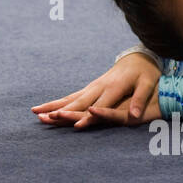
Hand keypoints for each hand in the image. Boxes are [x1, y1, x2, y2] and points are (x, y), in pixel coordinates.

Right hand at [31, 53, 163, 129]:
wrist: (138, 57)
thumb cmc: (145, 72)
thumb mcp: (147, 83)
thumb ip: (140, 99)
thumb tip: (136, 116)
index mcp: (113, 87)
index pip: (98, 106)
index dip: (87, 117)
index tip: (75, 126)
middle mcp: (99, 87)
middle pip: (78, 102)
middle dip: (61, 111)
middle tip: (44, 118)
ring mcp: (93, 86)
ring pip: (70, 98)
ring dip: (53, 105)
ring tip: (35, 112)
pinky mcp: (91, 87)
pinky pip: (72, 96)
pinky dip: (58, 102)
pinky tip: (47, 108)